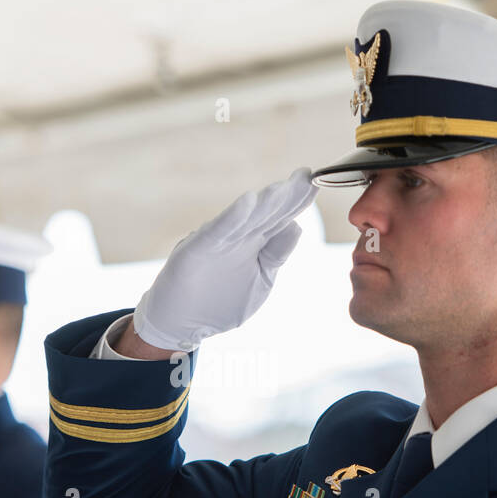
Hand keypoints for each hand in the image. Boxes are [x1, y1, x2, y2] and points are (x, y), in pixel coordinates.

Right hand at [131, 167, 316, 350]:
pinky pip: (219, 231)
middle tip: (306, 175)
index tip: (316, 183)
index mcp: (257, 245)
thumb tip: (296, 227)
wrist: (180, 323)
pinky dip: (234, 217)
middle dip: (287, 196)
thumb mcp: (260, 281)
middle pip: (268, 214)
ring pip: (247, 218)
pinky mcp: (198, 249)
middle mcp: (240, 238)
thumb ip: (276, 256)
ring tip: (283, 187)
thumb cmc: (220, 303)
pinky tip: (249, 201)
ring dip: (265, 203)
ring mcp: (219, 242)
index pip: (282, 219)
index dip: (298, 202)